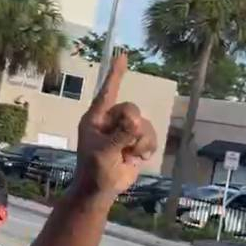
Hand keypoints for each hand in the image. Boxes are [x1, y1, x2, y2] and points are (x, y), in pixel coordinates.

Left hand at [74, 54, 156, 197]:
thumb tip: (135, 122)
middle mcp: (109, 120)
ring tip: (128, 155)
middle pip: (131, 109)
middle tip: (124, 145)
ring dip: (140, 142)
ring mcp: (123, 130)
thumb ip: (120, 136)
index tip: (123, 55)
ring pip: (144, 123)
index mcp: (94, 118)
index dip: (116, 75)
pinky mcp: (135, 140)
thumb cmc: (95, 170)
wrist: (101, 189)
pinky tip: (136, 158)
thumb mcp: (104, 153)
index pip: (107, 92)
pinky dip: (147, 147)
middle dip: (132, 128)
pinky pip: (151, 134)